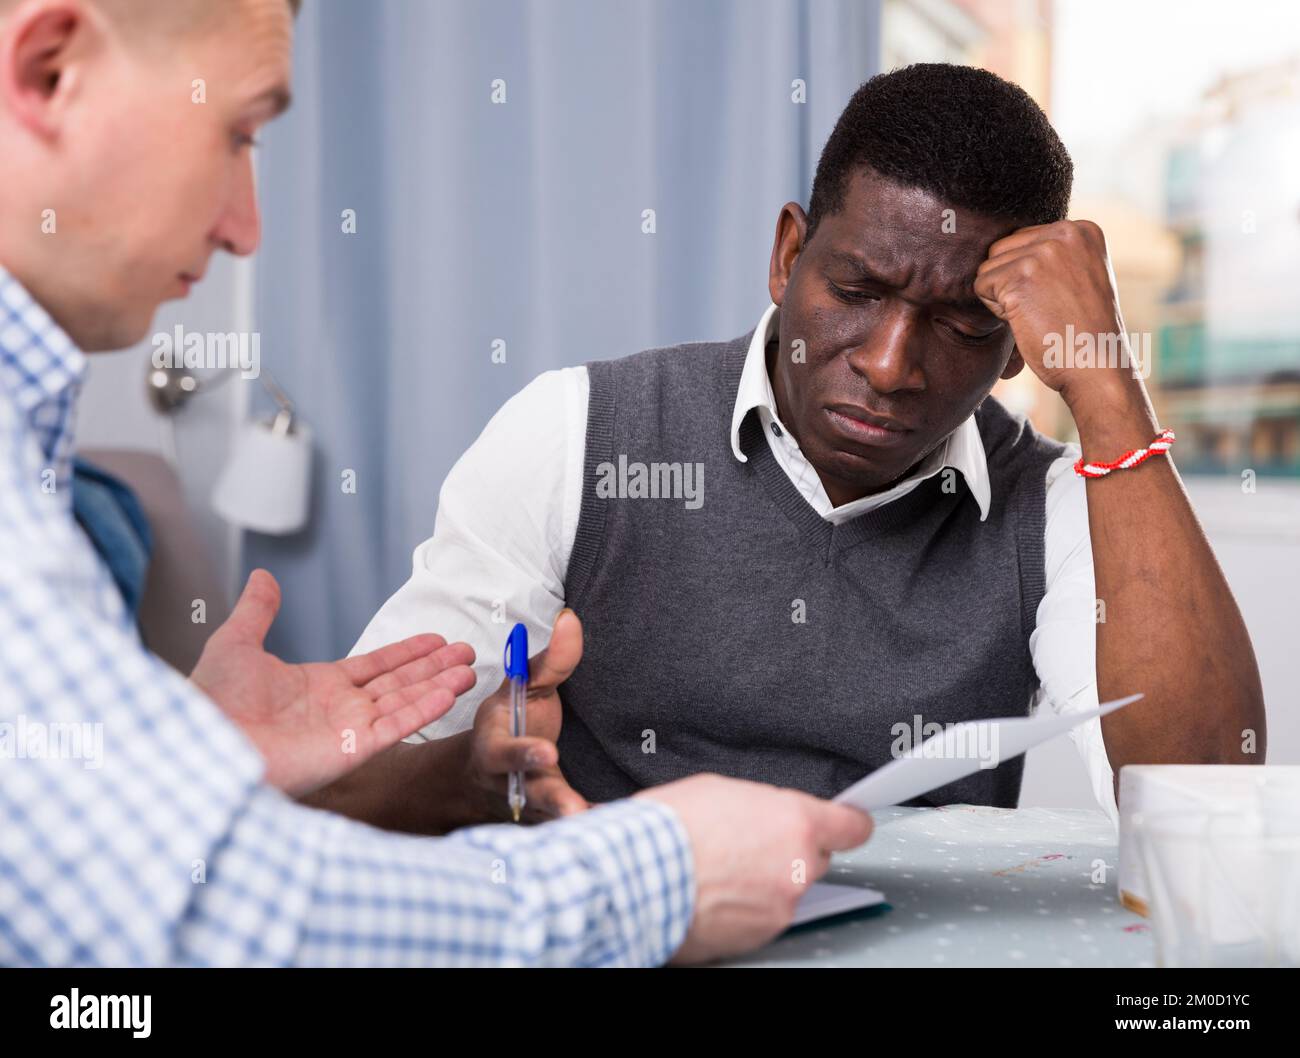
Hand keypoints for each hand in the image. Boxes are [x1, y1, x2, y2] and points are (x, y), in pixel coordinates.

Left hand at [192, 570, 475, 797]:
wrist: (206, 742)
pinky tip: (448, 692)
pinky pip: (397, 726)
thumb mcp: (236, 643)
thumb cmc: (213, 701)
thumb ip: (258, 611)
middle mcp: (340, 708)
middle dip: (434, 667)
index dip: (407, 653)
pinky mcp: (354, 749)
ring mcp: (350, 729)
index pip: (375, 666)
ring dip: (438, 686)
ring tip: (469, 670)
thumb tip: (262, 577)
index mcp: (319, 685)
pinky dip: (424, 709)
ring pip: (406, 702)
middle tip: (467, 651)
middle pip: (400, 683)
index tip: (435, 640)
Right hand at [465, 609, 589, 822]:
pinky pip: (573, 836)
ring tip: (605, 826)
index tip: (548, 752)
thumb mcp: (523, 687)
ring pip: (553, 822)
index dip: (523, 753)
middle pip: (532, 796)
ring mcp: (532, 811)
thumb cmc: (510, 720)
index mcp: (494, 749)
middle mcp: (511, 786)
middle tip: (575, 809)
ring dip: (578, 826)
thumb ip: (549, 661)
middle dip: (553, 802)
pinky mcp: (552, 826)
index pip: (505, 752)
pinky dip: (596, 835)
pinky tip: (624, 833)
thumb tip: (571, 619)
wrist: (484, 774)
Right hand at [636, 774, 873, 964]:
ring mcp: (780, 908)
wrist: (635, 876)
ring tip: (718, 867)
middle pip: (816, 859)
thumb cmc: (669, 829)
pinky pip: (762, 916)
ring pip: (786, 889)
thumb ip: (761, 806)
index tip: (849, 821)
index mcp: (795, 823)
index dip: (849, 822)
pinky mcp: (757, 937)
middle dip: (790, 851)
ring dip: (762, 880)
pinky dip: (743, 906)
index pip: (851, 826)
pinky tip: (712, 891)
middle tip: (749, 842)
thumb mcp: (721, 791)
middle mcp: (797, 868)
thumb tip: (768, 815)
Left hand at [974, 219, 1143, 406]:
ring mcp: (1044, 251)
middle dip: (1010, 282)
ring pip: (988, 267)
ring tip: (1037, 314)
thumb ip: (1051, 254)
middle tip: (1044, 308)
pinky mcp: (1021, 275)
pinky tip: (1026, 321)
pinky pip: (981, 285)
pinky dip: (995, 310)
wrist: (1097, 366)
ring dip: (1002, 297)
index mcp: (1082, 229)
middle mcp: (1066, 231)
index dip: (1028, 276)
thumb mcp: (1078, 275)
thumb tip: (1001, 246)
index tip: (1057, 297)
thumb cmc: (1082, 331)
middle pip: (1001, 249)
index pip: (1023, 240)